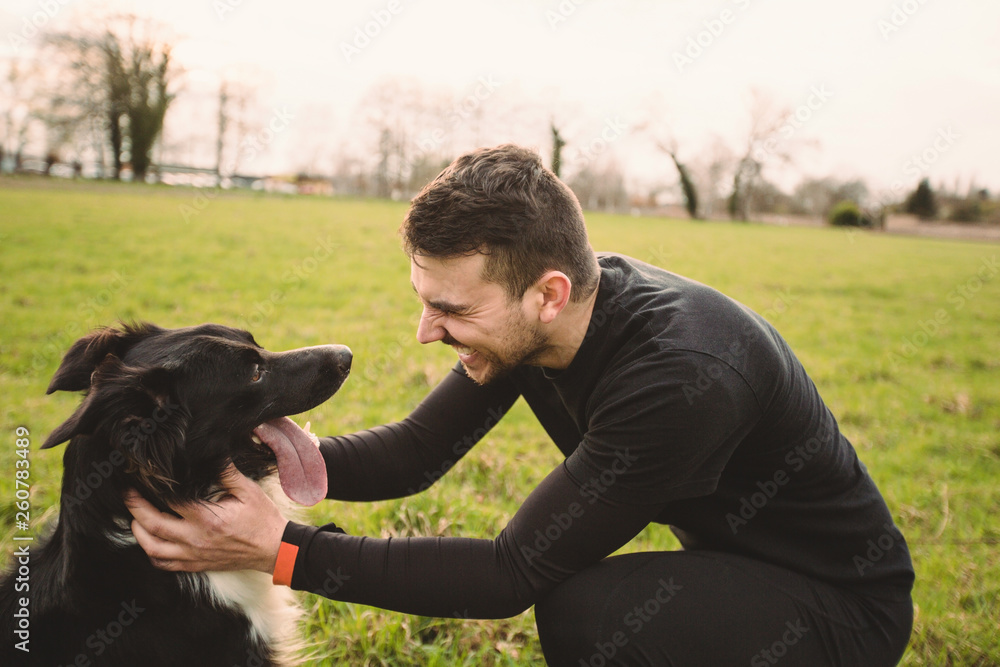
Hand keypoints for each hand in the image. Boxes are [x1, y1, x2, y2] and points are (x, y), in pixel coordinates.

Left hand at [124, 463, 287, 573]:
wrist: (274, 549)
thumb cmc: (262, 519)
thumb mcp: (247, 491)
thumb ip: (226, 473)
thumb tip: (210, 454)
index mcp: (207, 519)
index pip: (170, 501)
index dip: (154, 487)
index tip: (144, 476)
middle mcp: (195, 539)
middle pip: (152, 525)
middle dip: (135, 508)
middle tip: (127, 493)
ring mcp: (193, 555)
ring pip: (152, 548)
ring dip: (138, 532)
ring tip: (134, 517)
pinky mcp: (195, 565)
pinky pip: (164, 564)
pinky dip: (151, 553)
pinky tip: (150, 540)